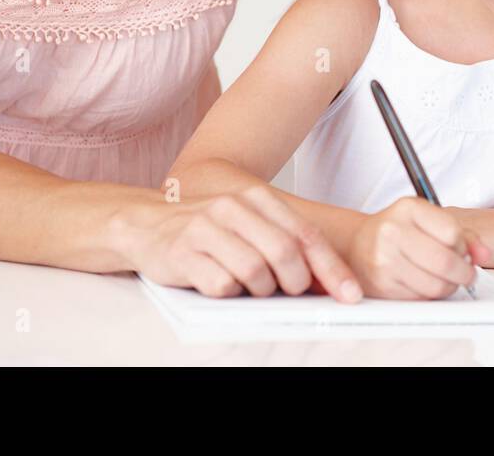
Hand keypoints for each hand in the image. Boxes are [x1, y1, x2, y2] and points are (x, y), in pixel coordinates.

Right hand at [125, 184, 362, 300]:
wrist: (144, 223)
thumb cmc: (205, 229)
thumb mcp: (248, 224)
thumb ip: (283, 242)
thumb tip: (323, 280)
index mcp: (257, 199)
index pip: (306, 235)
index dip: (331, 269)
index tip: (349, 295)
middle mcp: (232, 208)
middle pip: (284, 253)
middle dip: (295, 283)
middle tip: (289, 293)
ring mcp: (206, 229)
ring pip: (255, 272)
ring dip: (259, 290)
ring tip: (249, 287)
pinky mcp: (182, 253)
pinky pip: (221, 285)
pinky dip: (227, 293)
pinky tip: (219, 283)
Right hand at [348, 197, 490, 299]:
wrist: (356, 244)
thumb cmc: (399, 230)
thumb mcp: (429, 220)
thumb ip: (464, 235)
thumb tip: (484, 254)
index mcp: (408, 208)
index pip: (452, 232)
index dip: (465, 247)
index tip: (464, 252)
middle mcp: (392, 231)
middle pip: (445, 261)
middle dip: (464, 273)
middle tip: (466, 275)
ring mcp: (384, 259)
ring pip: (435, 284)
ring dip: (450, 287)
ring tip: (447, 280)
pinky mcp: (381, 284)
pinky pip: (420, 297)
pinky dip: (431, 295)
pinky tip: (427, 284)